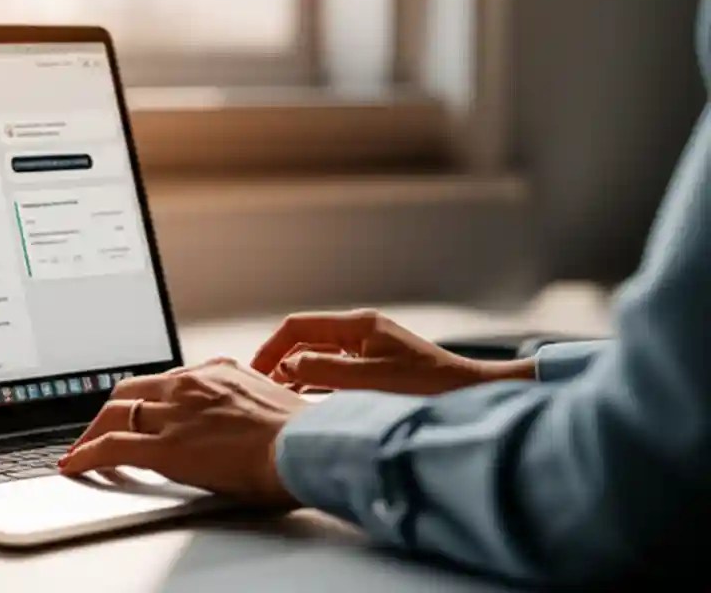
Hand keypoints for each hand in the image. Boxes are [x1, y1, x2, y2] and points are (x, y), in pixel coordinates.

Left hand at [58, 358, 304, 503]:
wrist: (308, 447)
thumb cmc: (304, 436)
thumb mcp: (273, 404)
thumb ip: (246, 405)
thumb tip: (244, 421)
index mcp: (217, 372)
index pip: (165, 380)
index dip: (144, 398)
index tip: (137, 409)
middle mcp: (190, 385)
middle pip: (131, 390)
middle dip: (109, 410)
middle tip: (98, 428)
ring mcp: (175, 414)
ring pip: (115, 414)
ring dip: (92, 432)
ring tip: (81, 449)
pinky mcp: (166, 447)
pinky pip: (113, 447)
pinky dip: (87, 455)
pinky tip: (76, 465)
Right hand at [250, 309, 534, 394]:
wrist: (471, 396)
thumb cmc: (429, 387)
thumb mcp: (370, 380)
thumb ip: (325, 370)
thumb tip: (288, 366)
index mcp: (358, 325)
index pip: (297, 326)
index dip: (271, 348)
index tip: (255, 372)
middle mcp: (361, 331)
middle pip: (305, 338)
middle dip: (279, 360)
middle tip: (261, 388)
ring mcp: (369, 348)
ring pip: (317, 355)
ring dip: (296, 372)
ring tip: (277, 396)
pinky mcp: (376, 366)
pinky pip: (333, 368)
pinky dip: (315, 381)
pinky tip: (307, 400)